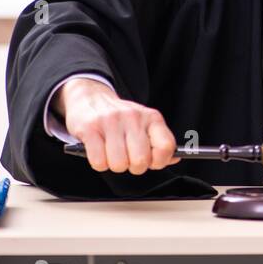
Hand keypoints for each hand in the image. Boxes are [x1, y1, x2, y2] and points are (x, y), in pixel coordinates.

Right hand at [57, 77, 180, 173]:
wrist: (90, 97)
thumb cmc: (119, 117)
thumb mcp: (144, 123)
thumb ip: (159, 141)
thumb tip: (173, 159)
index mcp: (152, 117)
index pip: (166, 146)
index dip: (159, 162)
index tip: (151, 163)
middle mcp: (133, 117)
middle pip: (140, 160)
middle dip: (133, 166)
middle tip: (128, 158)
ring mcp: (111, 122)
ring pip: (119, 164)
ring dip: (114, 165)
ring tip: (112, 153)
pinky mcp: (90, 128)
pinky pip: (99, 161)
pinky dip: (99, 163)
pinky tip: (99, 152)